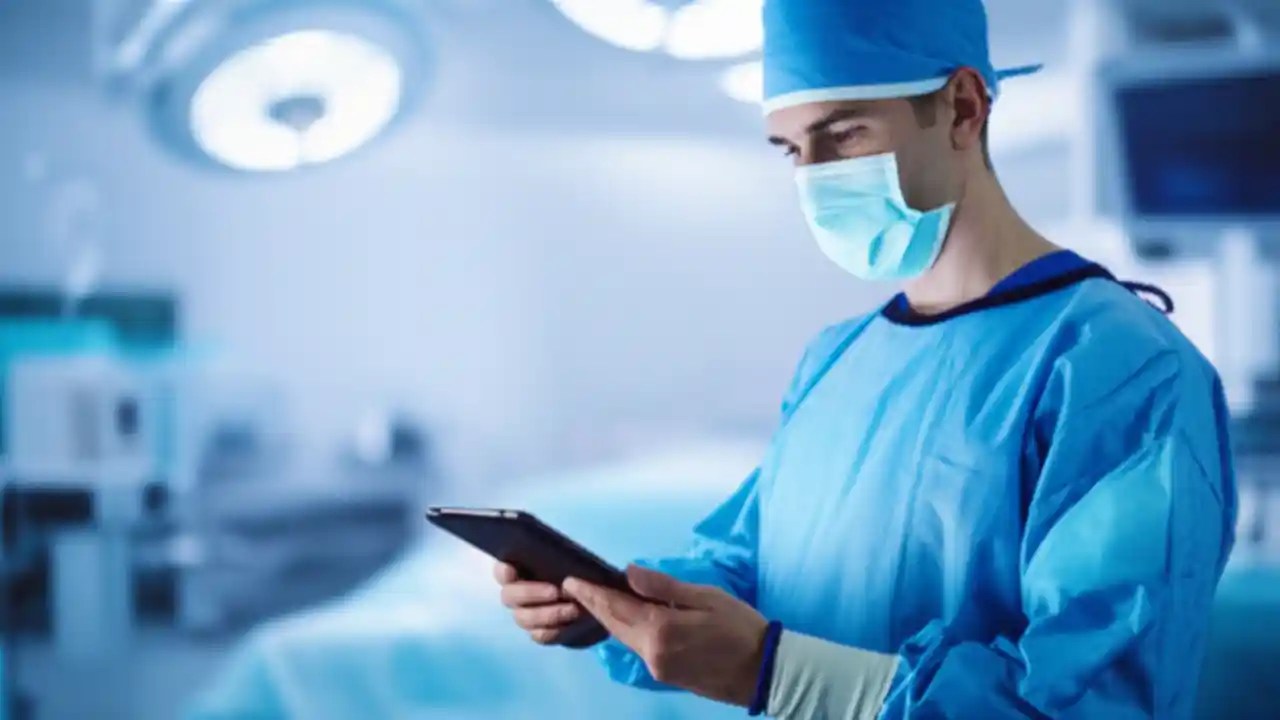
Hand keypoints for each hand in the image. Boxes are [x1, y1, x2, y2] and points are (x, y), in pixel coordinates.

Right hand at [494, 561, 582, 644]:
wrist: (594, 599)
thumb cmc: (580, 573)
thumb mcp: (574, 562)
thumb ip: (564, 562)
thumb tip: (566, 577)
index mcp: (520, 570)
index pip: (501, 571)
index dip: (503, 571)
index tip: (511, 570)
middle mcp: (517, 594)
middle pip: (509, 596)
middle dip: (530, 593)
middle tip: (555, 591)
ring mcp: (526, 615)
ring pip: (524, 618)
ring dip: (548, 614)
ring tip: (574, 609)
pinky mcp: (540, 632)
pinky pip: (540, 635)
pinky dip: (556, 630)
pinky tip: (572, 624)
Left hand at [563, 565, 768, 707]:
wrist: (764, 671)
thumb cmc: (741, 628)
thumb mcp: (707, 598)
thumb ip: (664, 587)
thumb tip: (629, 573)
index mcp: (661, 629)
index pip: (616, 608)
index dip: (592, 594)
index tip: (572, 581)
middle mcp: (652, 652)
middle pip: (614, 625)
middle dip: (594, 605)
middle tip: (575, 587)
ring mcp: (657, 667)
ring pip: (624, 638)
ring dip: (608, 618)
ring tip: (595, 599)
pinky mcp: (665, 674)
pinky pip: (637, 647)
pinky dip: (626, 630)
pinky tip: (625, 618)